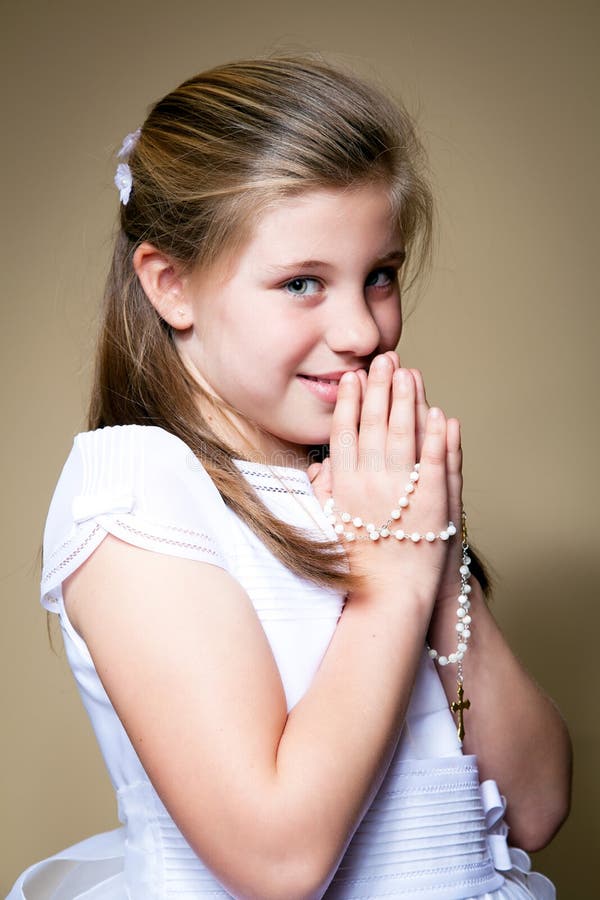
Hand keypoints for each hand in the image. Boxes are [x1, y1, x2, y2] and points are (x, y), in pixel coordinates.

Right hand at [309, 352, 459, 603]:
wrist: (389, 596)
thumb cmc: (358, 563)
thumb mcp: (330, 525)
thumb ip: (324, 492)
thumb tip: (318, 466)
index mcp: (343, 487)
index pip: (344, 433)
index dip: (349, 402)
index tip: (352, 377)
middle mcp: (369, 483)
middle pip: (373, 424)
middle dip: (379, 388)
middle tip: (383, 360)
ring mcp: (401, 490)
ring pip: (403, 434)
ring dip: (407, 400)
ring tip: (409, 372)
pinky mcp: (432, 501)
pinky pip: (435, 460)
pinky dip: (437, 435)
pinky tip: (439, 413)